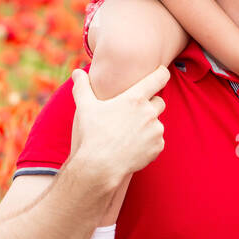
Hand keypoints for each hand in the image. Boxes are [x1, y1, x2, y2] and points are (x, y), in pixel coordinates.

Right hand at [71, 65, 168, 185]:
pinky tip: (133, 146)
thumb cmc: (92, 135)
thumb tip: (77, 72)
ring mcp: (156, 130)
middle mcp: (149, 112)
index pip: (159, 77)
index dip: (161, 73)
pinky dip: (148, 142)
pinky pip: (157, 140)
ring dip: (148, 125)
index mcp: (135, 99)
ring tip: (128, 133)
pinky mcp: (158, 146)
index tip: (160, 72)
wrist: (100, 166)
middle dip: (150, 104)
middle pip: (159, 101)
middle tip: (133, 112)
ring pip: (157, 123)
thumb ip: (82, 87)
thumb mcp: (85, 107)